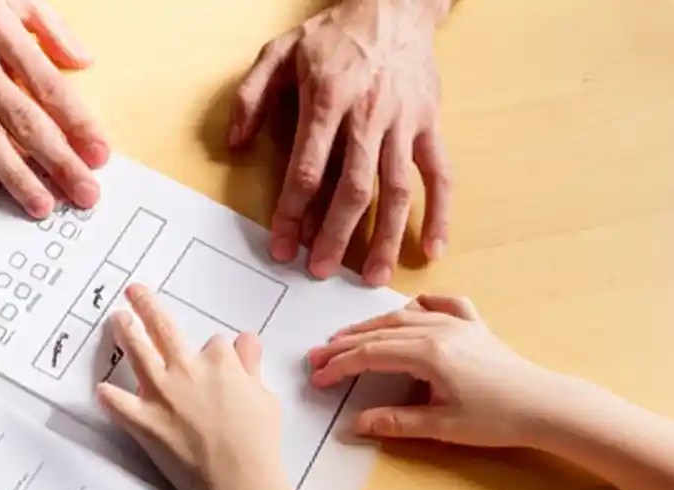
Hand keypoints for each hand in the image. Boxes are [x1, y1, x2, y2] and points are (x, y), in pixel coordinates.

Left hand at [96, 285, 287, 489]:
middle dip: (147, 305)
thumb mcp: (265, 398)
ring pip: (137, 352)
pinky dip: (108, 397)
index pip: (214, 342)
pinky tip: (101, 390)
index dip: (214, 351)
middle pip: (163, 327)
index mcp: (220, 362)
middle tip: (134, 292)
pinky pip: (118, 403)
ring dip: (125, 332)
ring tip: (118, 319)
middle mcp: (187, 370)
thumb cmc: (258, 444)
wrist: (241, 483)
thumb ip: (251, 366)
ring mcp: (162, 395)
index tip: (214, 358)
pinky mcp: (144, 422)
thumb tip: (247, 341)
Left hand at [231, 0, 451, 285]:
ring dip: (384, 237)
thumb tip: (234, 143)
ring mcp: (404, 122)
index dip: (293, 212)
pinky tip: (432, 248)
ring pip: (395, 189)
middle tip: (320, 271)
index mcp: (327, 99)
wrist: (393, 4)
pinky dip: (439, 213)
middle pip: (352, 187)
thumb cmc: (334, 34)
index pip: (307, 168)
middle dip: (335, 235)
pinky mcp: (430, 125)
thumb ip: (251, 96)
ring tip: (372, 278)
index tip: (282, 247)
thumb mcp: (279, 52)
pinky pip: (439, 175)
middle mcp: (368, 115)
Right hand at [307, 295, 564, 446]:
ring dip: (372, 325)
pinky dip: (423, 305)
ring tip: (348, 335)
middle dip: (345, 344)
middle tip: (317, 355)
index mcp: (427, 353)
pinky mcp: (476, 327)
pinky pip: (444, 305)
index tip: (317, 376)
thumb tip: (355, 425)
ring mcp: (458, 324)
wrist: (546, 405)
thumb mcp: (441, 426)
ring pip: (405, 316)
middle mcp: (439, 330)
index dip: (340, 365)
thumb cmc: (497, 419)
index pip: (370, 355)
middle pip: (380, 332)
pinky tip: (413, 307)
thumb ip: (395, 422)